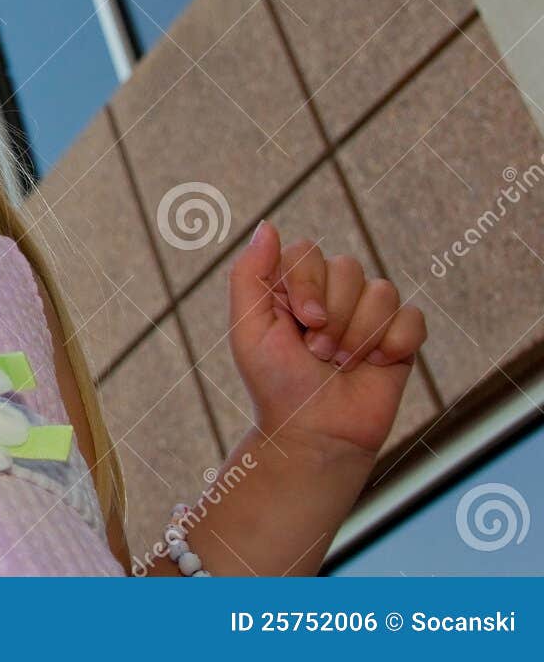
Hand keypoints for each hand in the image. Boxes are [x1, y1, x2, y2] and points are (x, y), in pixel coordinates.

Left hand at [227, 221, 426, 462]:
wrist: (316, 435)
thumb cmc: (277, 384)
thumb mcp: (248, 328)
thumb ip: (249, 274)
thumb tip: (268, 226)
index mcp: (293, 286)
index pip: (309, 252)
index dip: (309, 285)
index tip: (303, 322)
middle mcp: (331, 294)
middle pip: (348, 268)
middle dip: (334, 317)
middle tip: (319, 353)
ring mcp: (367, 314)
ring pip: (382, 291)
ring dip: (360, 335)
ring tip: (342, 364)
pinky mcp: (400, 338)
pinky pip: (412, 316)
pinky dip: (394, 344)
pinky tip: (376, 365)